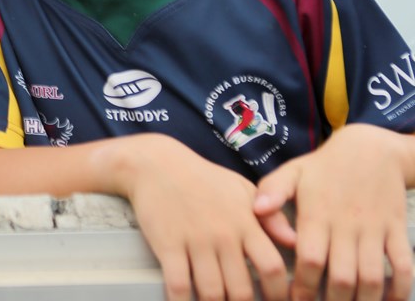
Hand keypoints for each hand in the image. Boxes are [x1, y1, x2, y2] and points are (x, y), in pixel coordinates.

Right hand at [116, 135, 287, 300]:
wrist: (156, 164)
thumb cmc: (202, 178)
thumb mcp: (242, 189)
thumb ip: (271, 216)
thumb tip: (295, 242)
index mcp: (245, 222)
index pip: (272, 267)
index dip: (278, 294)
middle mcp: (223, 235)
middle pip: (242, 289)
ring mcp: (194, 241)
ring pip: (212, 293)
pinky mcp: (167, 245)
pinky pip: (178, 285)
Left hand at [254, 124, 412, 300]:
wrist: (372, 149)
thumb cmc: (324, 166)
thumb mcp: (292, 171)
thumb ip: (272, 191)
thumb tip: (255, 210)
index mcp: (317, 213)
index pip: (309, 259)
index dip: (303, 286)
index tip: (295, 300)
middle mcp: (346, 225)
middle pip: (341, 276)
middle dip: (331, 300)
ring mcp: (374, 229)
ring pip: (371, 276)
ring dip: (362, 300)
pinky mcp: (397, 230)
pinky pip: (404, 266)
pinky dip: (399, 289)